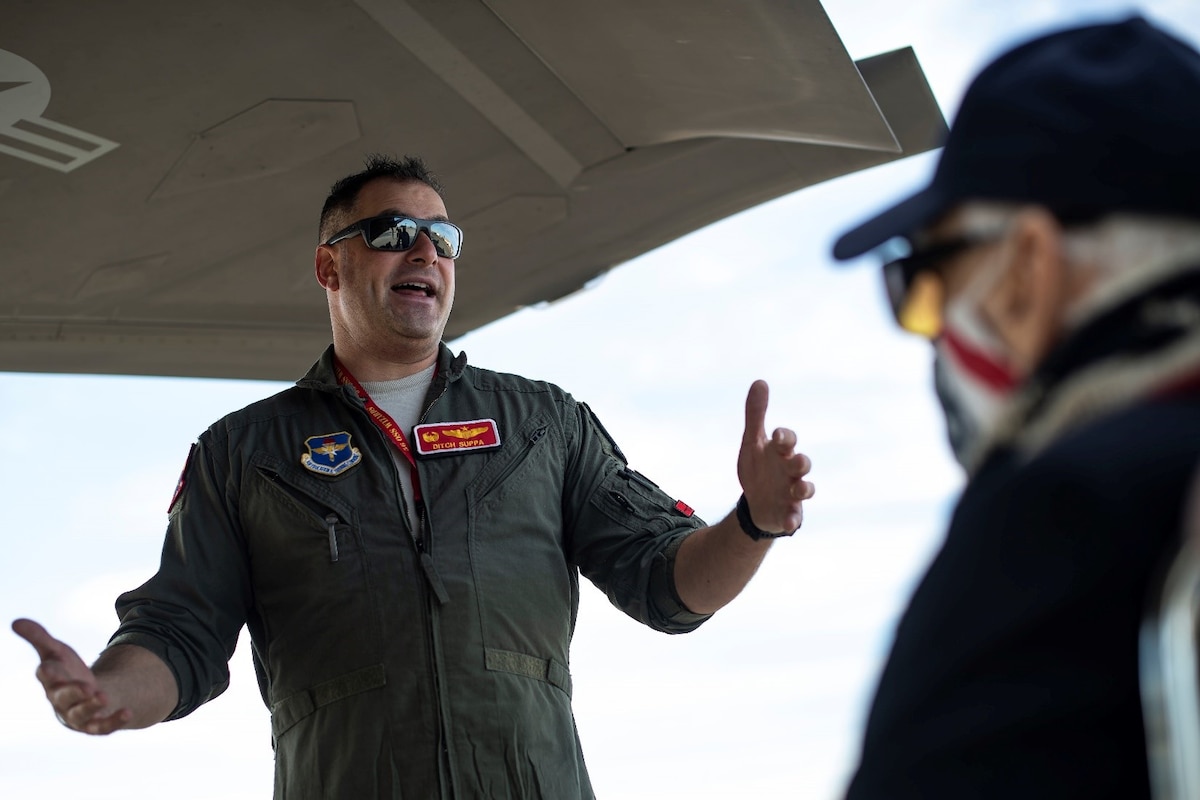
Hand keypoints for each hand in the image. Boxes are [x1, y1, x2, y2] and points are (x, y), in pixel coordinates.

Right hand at [12, 618, 132, 734]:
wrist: (85, 696)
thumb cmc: (66, 671)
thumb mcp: (56, 651)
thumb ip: (38, 637)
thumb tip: (15, 621)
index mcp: (51, 681)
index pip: (47, 676)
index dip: (48, 672)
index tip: (47, 666)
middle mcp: (61, 700)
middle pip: (64, 697)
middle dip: (73, 692)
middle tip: (86, 686)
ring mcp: (78, 715)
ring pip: (82, 714)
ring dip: (92, 707)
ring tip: (104, 697)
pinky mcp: (95, 725)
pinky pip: (104, 727)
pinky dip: (114, 720)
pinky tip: (128, 712)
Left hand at [737, 380, 813, 533]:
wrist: (757, 501)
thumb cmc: (759, 468)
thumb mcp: (752, 442)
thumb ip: (756, 414)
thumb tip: (760, 381)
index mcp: (781, 452)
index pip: (787, 440)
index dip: (784, 437)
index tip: (776, 435)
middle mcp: (790, 470)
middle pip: (801, 463)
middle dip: (800, 461)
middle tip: (795, 460)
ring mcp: (792, 491)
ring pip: (804, 488)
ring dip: (803, 488)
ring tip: (798, 488)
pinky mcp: (789, 511)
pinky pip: (794, 516)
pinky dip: (793, 519)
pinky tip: (788, 523)